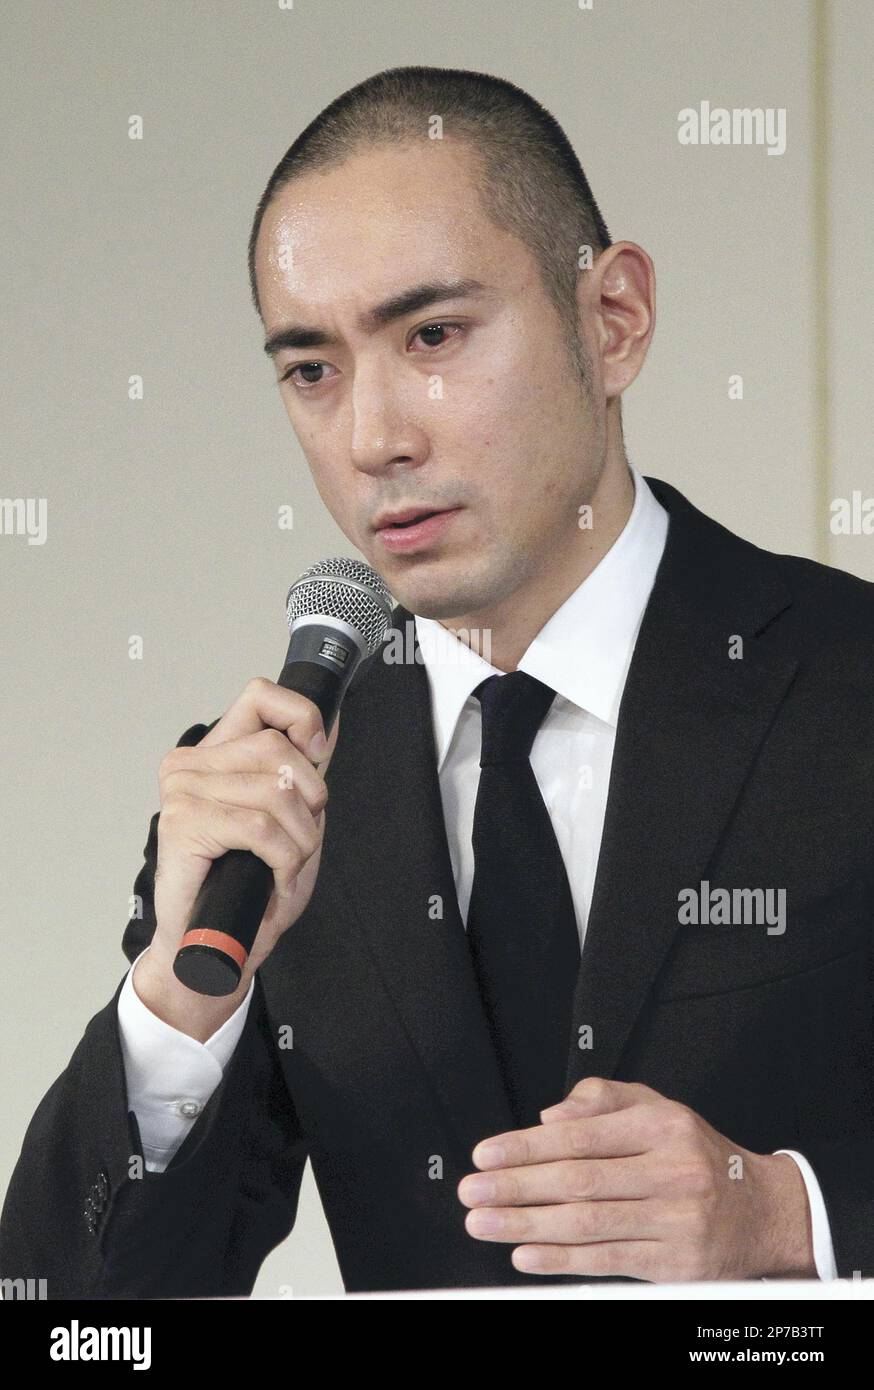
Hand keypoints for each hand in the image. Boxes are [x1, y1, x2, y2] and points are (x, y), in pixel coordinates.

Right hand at [141, 678, 339, 1022]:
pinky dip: (284, 859)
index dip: (302, 717)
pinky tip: (274, 877)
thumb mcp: (288, 819)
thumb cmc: (248, 886)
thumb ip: (300, 773)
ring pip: (275, 791)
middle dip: (311, 799)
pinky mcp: (183, 825)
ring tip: (287, 865)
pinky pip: (261, 828)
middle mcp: (190, 764)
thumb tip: (329, 726)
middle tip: (301, 838)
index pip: (260, 696)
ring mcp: (182, 792)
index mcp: (214, 753)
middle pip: (279, 750)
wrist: (214, 944)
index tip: (318, 754)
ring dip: (300, 838)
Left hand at [457, 1077, 815, 1280]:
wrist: (763, 1213)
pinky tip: (525, 1254)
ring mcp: (676, 1219)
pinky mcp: (676, 1263)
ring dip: (526, 1224)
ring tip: (484, 1222)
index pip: (580, 1135)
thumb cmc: (696, 1158)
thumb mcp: (658, 1110)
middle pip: (578, 1179)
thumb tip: (549, 1117)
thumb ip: (601, 1101)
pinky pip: (608, 1261)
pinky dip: (561, 1259)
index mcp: (661, 1125)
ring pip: (587, 1222)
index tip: (486, 1155)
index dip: (526, 1146)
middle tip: (472, 1191)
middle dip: (516, 1186)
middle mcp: (671, 1169)